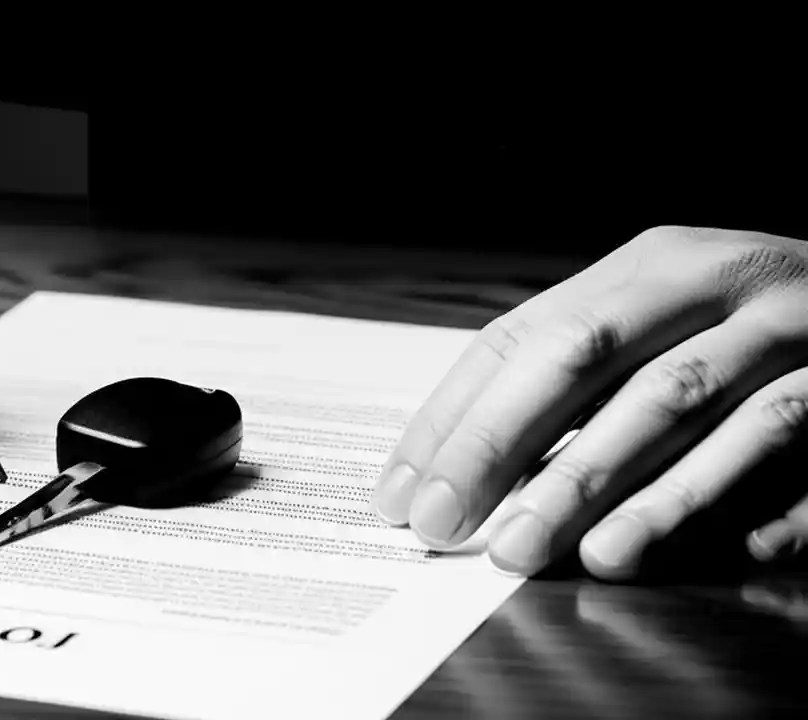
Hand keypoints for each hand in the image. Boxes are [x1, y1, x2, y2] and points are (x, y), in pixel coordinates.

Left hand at [371, 225, 807, 579]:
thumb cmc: (749, 326)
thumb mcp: (664, 319)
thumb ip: (577, 377)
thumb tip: (456, 471)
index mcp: (657, 265)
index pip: (528, 336)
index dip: (457, 417)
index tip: (406, 493)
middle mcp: (726, 284)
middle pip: (592, 359)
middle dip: (511, 450)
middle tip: (453, 527)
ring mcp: (802, 337)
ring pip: (687, 409)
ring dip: (613, 488)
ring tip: (552, 552)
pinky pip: (797, 460)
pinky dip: (742, 510)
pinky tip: (694, 556)